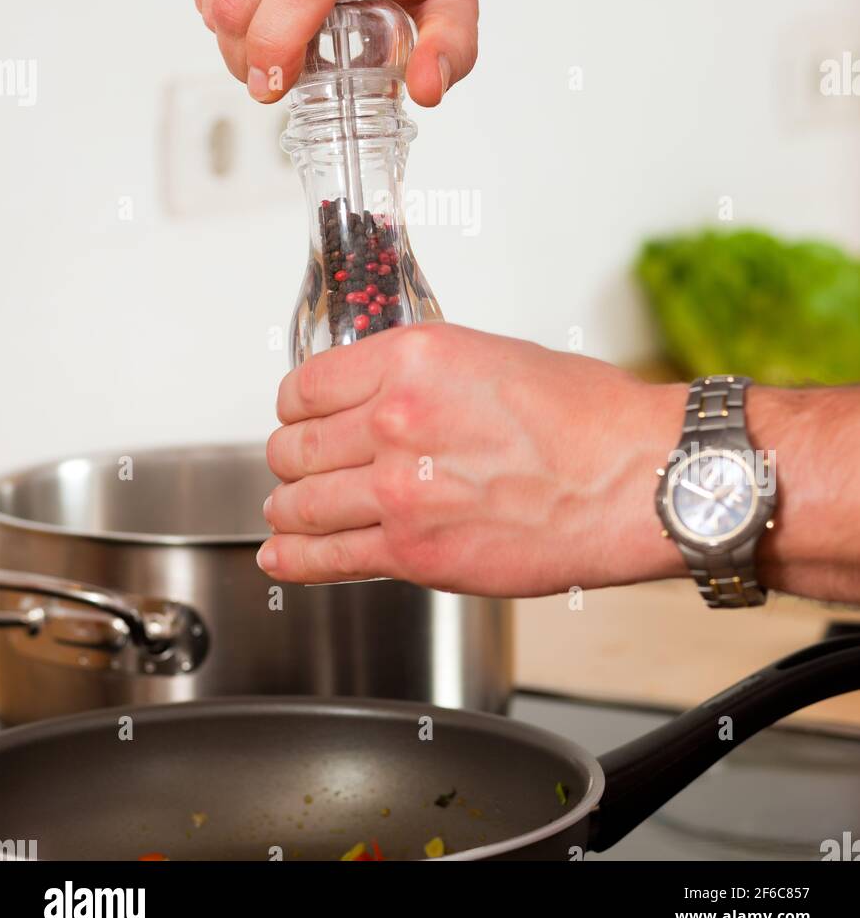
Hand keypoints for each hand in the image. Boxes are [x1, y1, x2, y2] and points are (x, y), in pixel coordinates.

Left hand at [259, 323, 685, 595]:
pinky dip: (295, 560)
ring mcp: (398, 489)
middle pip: (295, 445)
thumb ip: (423, 378)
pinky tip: (282, 557)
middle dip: (290, 457)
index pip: (308, 384)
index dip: (296, 404)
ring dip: (287, 508)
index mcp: (412, 360)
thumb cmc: (589, 418)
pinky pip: (329, 557)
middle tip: (295, 464)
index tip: (299, 415)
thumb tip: (385, 397)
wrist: (635, 478)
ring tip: (288, 511)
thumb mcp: (492, 357)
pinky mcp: (415, 551)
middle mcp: (395, 420)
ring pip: (301, 502)